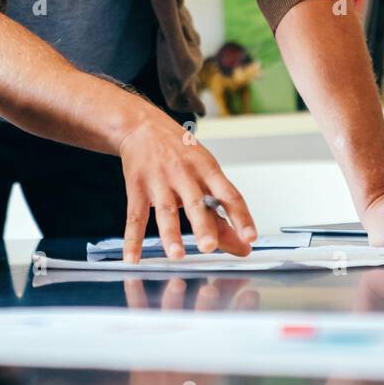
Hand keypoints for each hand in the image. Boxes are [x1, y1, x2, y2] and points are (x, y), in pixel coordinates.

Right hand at [118, 111, 257, 262]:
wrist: (143, 126)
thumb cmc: (180, 152)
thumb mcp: (205, 173)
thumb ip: (221, 213)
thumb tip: (243, 246)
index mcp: (207, 170)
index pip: (229, 194)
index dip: (241, 216)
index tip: (250, 237)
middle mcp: (185, 174)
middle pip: (196, 202)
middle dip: (203, 225)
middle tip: (209, 246)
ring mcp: (160, 180)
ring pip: (166, 210)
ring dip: (171, 233)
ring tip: (176, 254)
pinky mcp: (137, 187)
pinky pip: (135, 216)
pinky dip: (133, 240)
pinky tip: (133, 258)